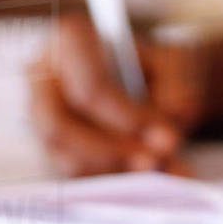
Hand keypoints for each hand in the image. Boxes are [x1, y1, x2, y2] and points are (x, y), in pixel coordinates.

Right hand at [27, 13, 203, 176]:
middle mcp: (43, 78)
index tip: (167, 137)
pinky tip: (153, 180)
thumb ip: (180, 85)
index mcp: (69, 40)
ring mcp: (43, 117)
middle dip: (112, 151)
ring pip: (66, 158)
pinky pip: (76, 175)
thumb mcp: (177, 62)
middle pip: (61, 128)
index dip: (127, 117)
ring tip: (164, 172)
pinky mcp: (55, 149)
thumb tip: (175, 117)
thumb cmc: (157, 64)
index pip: (88, 87)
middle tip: (158, 162)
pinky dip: (114, 183)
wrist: (153, 79)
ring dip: (115, 171)